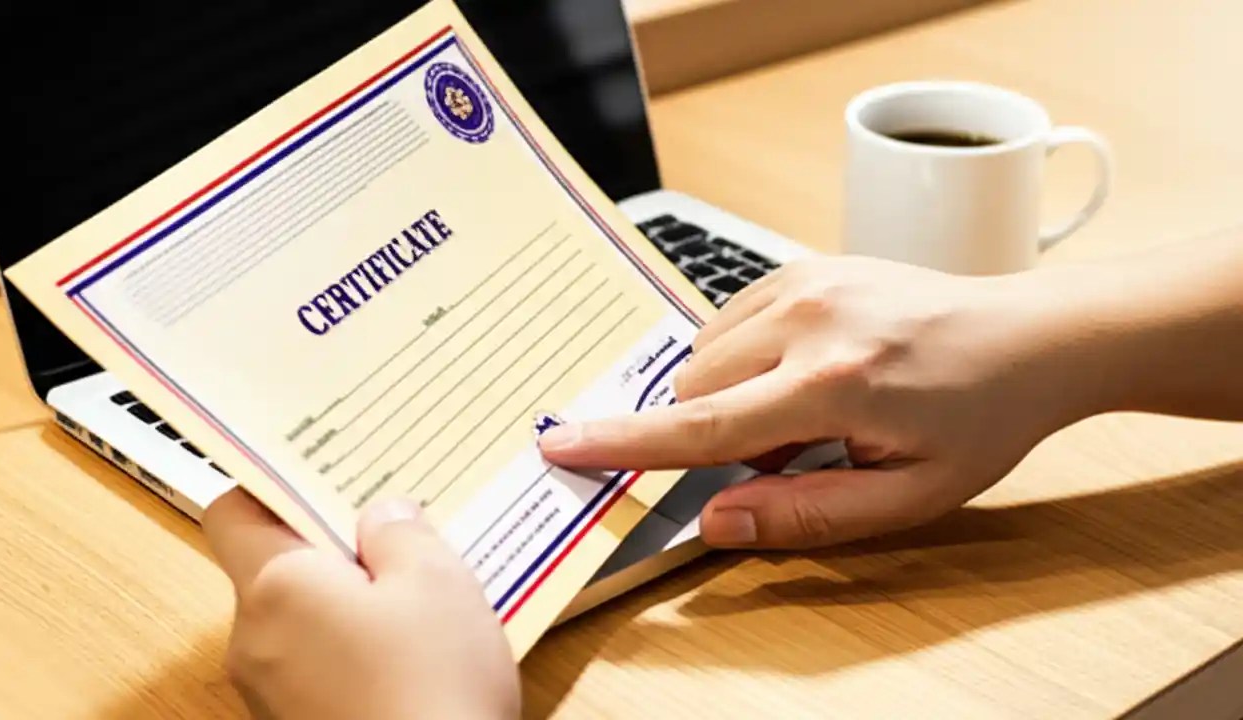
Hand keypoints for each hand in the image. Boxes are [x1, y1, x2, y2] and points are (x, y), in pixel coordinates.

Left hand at [203, 490, 519, 719]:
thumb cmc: (432, 688)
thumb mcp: (439, 582)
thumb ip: (402, 533)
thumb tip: (382, 516)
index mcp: (275, 586)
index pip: (234, 512)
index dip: (275, 487)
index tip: (324, 477)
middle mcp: (254, 639)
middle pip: (275, 568)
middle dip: (334, 549)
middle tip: (398, 537)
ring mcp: (270, 693)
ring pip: (300, 620)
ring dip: (349, 603)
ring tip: (419, 601)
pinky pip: (316, 666)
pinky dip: (354, 651)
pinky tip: (412, 657)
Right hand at [541, 255, 1099, 548]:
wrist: (1028, 337)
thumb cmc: (978, 420)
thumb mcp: (906, 497)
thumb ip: (804, 515)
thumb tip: (714, 519)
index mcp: (832, 384)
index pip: (700, 425)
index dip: (621, 443)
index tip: (561, 445)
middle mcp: (808, 321)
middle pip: (691, 387)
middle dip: (712, 430)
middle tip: (787, 449)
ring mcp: (804, 282)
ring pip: (703, 352)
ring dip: (728, 393)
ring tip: (803, 407)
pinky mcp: (804, 265)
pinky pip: (727, 320)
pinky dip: (743, 357)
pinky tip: (802, 369)